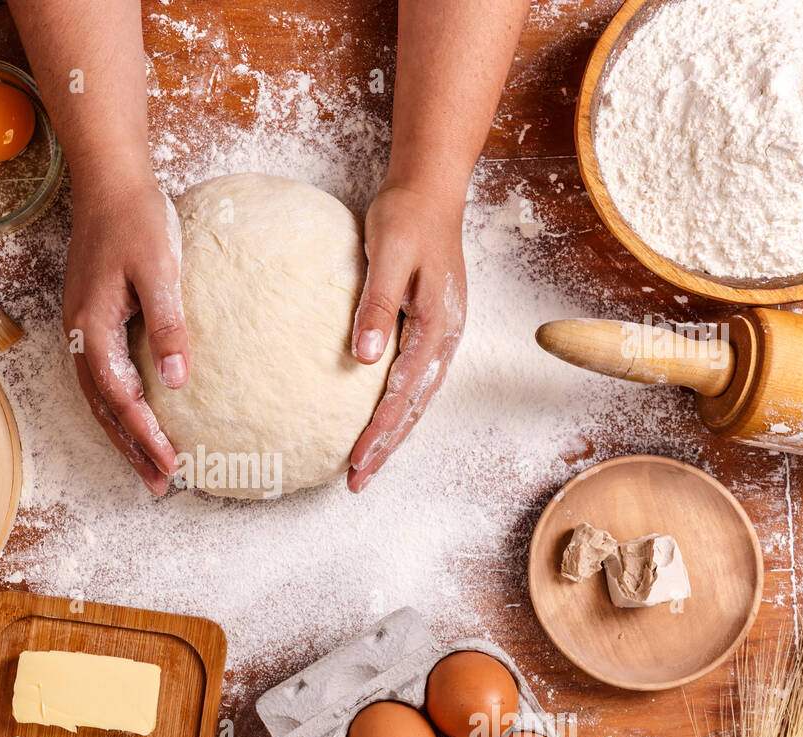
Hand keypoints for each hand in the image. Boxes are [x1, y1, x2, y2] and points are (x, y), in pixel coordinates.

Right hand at [63, 174, 188, 495]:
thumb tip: (176, 381)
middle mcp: (81, 335)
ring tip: (149, 464)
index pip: (121, 399)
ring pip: (100, 398)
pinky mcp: (92, 320)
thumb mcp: (159, 268)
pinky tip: (140, 415)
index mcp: (93, 328)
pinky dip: (120, 406)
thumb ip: (168, 324)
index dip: (145, 436)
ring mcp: (83, 328)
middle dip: (131, 450)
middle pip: (104, 410)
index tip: (172, 465)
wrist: (109, 180)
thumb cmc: (136, 218)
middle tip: (160, 485)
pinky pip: (103, 377)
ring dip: (124, 434)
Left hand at [347, 183, 466, 492]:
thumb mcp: (388, 255)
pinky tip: (380, 422)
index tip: (357, 458)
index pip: (404, 391)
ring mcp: (441, 335)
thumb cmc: (406, 217)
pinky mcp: (430, 328)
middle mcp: (445, 337)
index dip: (381, 429)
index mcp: (438, 325)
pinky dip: (398, 407)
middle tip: (357, 481)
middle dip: (386, 446)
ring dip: (393, 433)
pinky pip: (414, 380)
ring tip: (366, 465)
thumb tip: (364, 359)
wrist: (429, 189)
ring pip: (417, 398)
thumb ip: (377, 306)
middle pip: (414, 406)